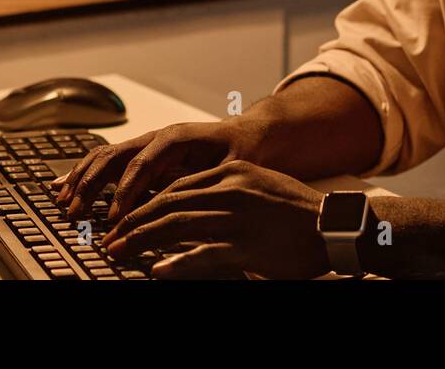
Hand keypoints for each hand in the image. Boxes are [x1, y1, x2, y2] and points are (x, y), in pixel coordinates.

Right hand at [55, 120, 264, 221]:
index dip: (125, 192)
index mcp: (175, 139)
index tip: (114, 217)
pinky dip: (85, 175)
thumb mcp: (232, 168)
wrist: (245, 135)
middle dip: (91, 185)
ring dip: (81, 179)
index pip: (142, 165)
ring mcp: (145, 145)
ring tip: (63, 201)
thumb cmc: (240, 151)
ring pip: (104, 157)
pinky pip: (107, 163)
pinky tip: (66, 189)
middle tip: (75, 212)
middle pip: (113, 156)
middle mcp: (154, 138)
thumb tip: (188, 209)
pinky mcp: (141, 156)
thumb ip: (208, 185)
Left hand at [101, 160, 330, 279]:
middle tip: (108, 239)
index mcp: (231, 173)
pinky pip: (205, 255)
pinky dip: (179, 263)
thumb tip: (188, 206)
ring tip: (118, 252)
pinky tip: (158, 270)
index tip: (122, 220)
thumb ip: (224, 191)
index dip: (144, 203)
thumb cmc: (297, 211)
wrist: (336, 226)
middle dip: (133, 222)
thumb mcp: (257, 187)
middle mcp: (230, 190)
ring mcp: (238, 218)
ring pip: (178, 225)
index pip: (175, 186)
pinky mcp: (248, 246)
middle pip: (168, 203)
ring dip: (142, 240)